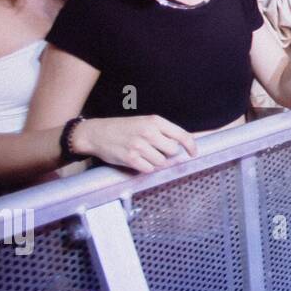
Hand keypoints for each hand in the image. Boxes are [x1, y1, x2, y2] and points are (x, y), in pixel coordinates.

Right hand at [72, 115, 197, 173]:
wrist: (96, 133)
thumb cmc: (123, 128)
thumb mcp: (145, 122)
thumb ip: (164, 131)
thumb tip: (187, 141)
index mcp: (155, 121)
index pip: (181, 135)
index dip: (191, 146)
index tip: (193, 153)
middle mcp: (149, 132)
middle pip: (173, 151)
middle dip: (168, 154)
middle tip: (157, 151)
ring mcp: (139, 146)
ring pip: (162, 162)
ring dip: (156, 162)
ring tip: (145, 155)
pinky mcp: (130, 158)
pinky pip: (149, 169)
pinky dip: (146, 168)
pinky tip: (138, 160)